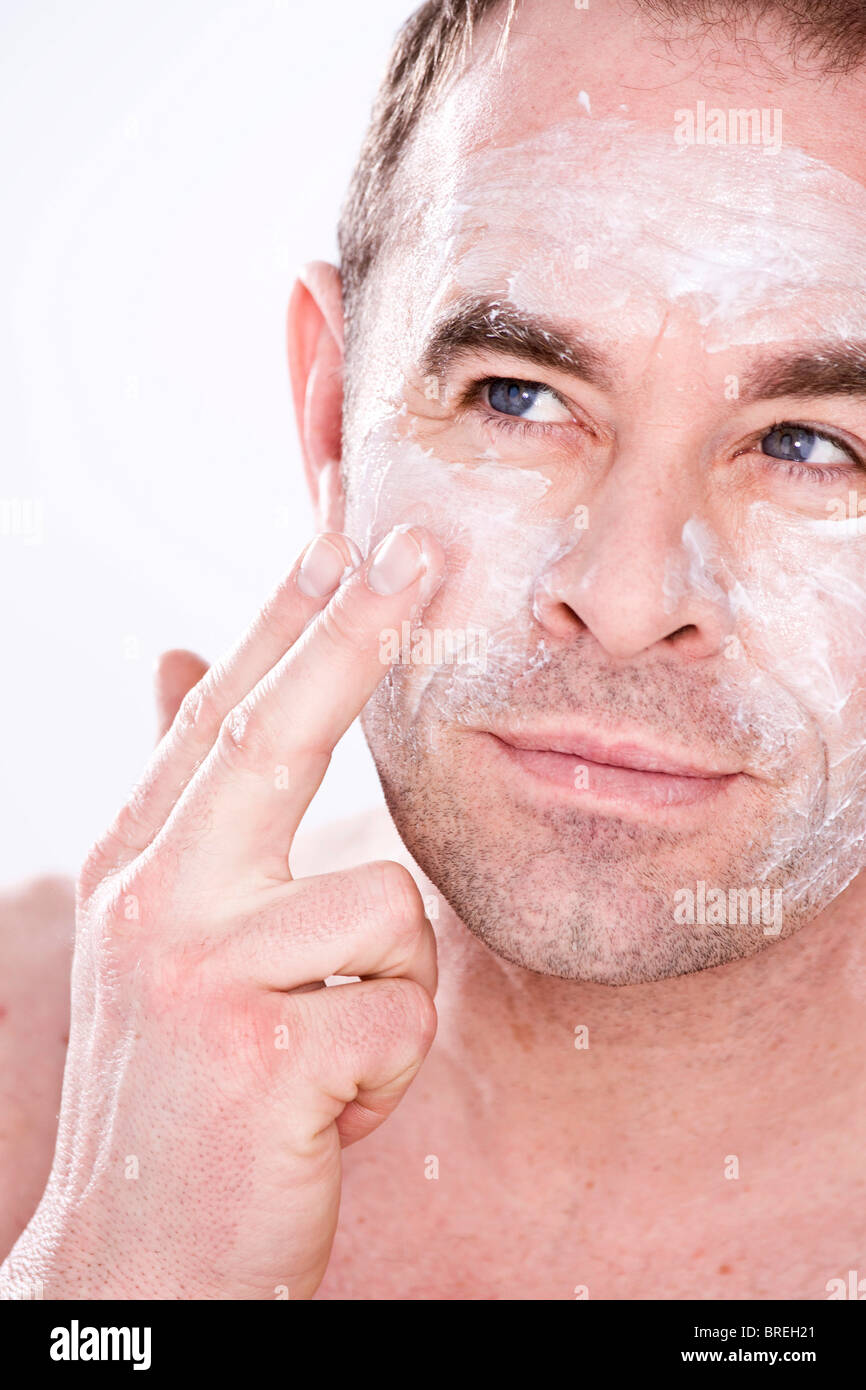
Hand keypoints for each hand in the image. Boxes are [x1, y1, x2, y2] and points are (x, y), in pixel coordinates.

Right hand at [0, 526, 443, 1299]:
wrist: (134, 1261)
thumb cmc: (179, 1087)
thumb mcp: (165, 936)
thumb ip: (185, 800)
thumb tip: (173, 656)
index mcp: (145, 865)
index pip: (230, 709)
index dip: (294, 607)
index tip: (346, 520)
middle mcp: (157, 899)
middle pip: (274, 731)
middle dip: (356, 627)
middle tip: (420, 542)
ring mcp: (201, 971)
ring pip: (389, 917)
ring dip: (385, 996)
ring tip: (317, 1056)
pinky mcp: (261, 1051)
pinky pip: (398, 1015)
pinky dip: (384, 1068)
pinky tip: (320, 1108)